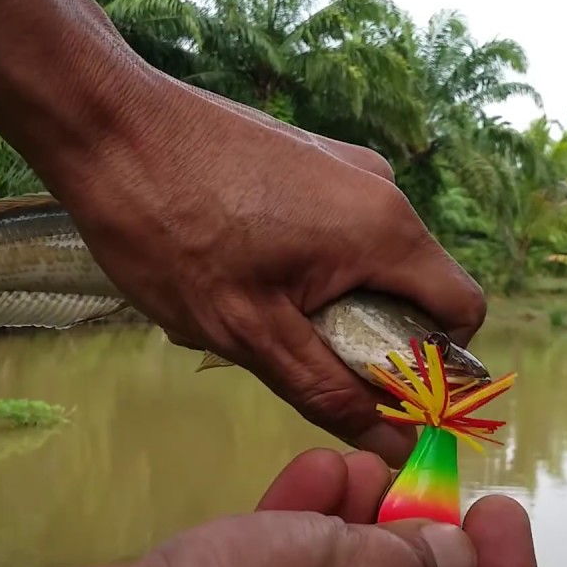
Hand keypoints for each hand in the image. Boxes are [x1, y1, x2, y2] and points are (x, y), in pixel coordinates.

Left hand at [50, 74, 485, 465]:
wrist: (104, 121)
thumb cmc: (168, 227)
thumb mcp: (248, 331)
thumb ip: (327, 390)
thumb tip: (394, 444)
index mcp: (383, 229)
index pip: (461, 310)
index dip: (436, 365)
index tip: (381, 395)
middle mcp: (379, 187)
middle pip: (410, 287)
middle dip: (363, 337)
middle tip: (290, 354)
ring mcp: (342, 163)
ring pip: (363, 260)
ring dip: (323, 302)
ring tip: (246, 308)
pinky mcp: (306, 154)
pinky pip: (330, 227)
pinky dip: (301, 264)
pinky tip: (232, 269)